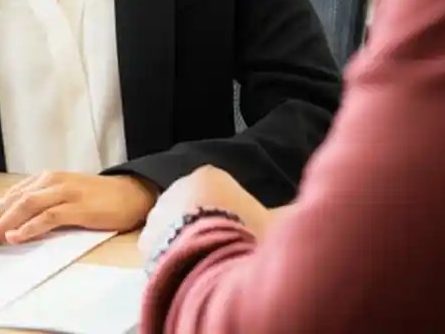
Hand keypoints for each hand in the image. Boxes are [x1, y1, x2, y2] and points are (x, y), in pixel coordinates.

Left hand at [0, 171, 156, 250]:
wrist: (131, 193)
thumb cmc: (95, 199)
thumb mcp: (60, 198)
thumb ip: (35, 204)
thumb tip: (5, 216)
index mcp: (41, 180)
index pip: (5, 200)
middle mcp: (48, 182)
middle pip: (9, 204)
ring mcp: (63, 192)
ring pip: (24, 208)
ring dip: (0, 227)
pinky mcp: (77, 205)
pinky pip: (49, 216)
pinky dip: (30, 228)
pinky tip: (15, 238)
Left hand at [137, 165, 273, 262]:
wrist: (209, 261)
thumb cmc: (245, 236)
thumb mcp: (273, 222)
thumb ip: (284, 213)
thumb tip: (299, 212)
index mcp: (210, 175)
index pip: (220, 188)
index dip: (232, 212)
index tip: (241, 230)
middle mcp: (178, 186)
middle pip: (195, 205)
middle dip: (205, 223)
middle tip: (223, 248)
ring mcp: (159, 211)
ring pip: (175, 225)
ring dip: (185, 238)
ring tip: (206, 262)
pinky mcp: (146, 238)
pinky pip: (160, 247)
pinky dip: (170, 256)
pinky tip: (187, 269)